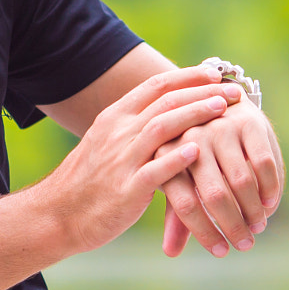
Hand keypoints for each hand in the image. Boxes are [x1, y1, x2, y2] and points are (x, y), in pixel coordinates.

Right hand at [33, 65, 244, 255]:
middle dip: (201, 93)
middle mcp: (117, 133)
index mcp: (113, 118)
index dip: (187, 77)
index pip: (155, 86)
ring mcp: (120, 160)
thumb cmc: (88, 182)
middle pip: (164, 102)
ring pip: (161, 128)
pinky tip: (197, 150)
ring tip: (221, 110)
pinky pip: (154, 170)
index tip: (214, 73)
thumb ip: (134, 129)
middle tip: (232, 91)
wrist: (56, 215)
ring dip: (194, 115)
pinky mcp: (125, 189)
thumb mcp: (106, 144)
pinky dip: (176, 159)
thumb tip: (165, 114)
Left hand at [159, 99, 282, 256]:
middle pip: (214, 196)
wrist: (217, 102)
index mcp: (167, 156)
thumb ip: (177, 215)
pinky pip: (264, 164)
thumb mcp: (181, 179)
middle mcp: (191, 139)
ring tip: (257, 227)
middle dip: (232, 226)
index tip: (221, 252)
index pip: (184, 205)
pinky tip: (269, 204)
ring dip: (253, 211)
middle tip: (244, 245)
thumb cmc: (194, 154)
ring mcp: (220, 128)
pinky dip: (270, 190)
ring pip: (241, 182)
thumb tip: (170, 253)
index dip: (203, 233)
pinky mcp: (249, 123)